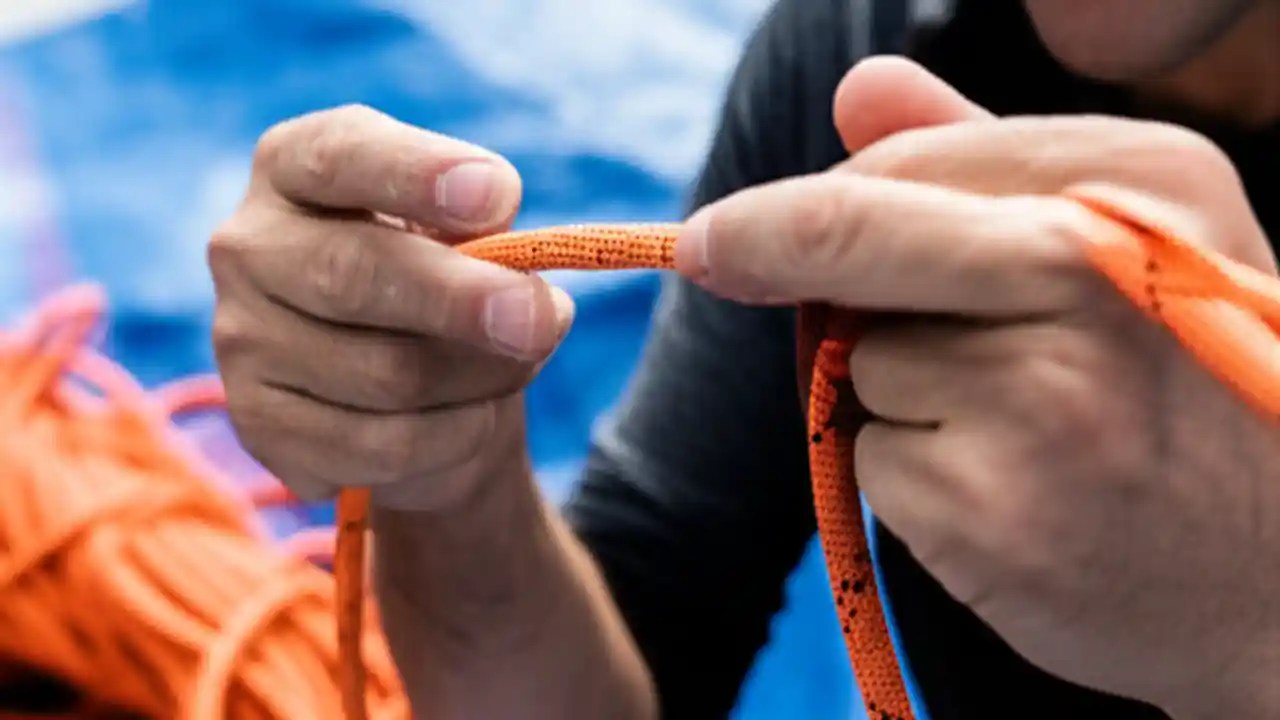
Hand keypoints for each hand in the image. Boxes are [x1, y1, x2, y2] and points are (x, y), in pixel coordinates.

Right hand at [210, 105, 572, 510]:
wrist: (406, 380)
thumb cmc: (437, 274)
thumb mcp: (463, 231)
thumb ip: (487, 239)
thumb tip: (522, 293)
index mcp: (294, 166)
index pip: (342, 157)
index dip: (419, 174)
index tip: (497, 194)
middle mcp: (248, 246)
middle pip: (353, 277)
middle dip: (464, 301)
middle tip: (542, 319)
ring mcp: (240, 340)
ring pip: (385, 375)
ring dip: (482, 377)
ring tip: (520, 361)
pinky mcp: (259, 426)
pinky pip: (382, 447)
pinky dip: (453, 437)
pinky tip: (472, 417)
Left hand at [675, 57, 1279, 716]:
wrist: (1276, 583)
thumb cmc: (1187, 395)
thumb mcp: (1124, 248)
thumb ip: (982, 161)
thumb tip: (857, 87)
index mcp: (1137, 183)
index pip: (909, 163)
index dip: (800, 199)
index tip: (726, 226)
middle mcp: (1091, 274)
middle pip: (849, 234)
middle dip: (759, 243)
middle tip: (702, 251)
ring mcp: (1041, 394)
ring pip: (862, 361)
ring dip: (897, 393)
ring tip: (1021, 433)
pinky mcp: (990, 507)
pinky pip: (874, 459)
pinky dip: (911, 477)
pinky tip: (1010, 500)